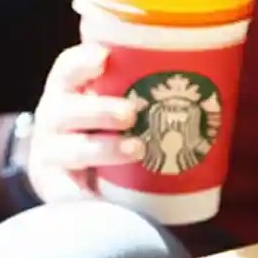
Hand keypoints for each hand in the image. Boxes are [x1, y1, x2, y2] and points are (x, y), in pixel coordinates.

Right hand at [26, 43, 144, 203]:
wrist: (63, 171)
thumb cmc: (97, 127)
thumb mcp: (106, 100)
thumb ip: (135, 85)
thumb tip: (206, 68)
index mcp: (65, 91)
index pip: (67, 70)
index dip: (82, 62)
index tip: (104, 57)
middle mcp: (54, 118)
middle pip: (67, 110)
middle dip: (100, 110)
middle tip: (131, 112)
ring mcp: (52, 154)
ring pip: (72, 150)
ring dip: (104, 148)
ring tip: (137, 149)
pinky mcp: (56, 188)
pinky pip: (68, 193)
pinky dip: (87, 196)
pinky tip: (108, 200)